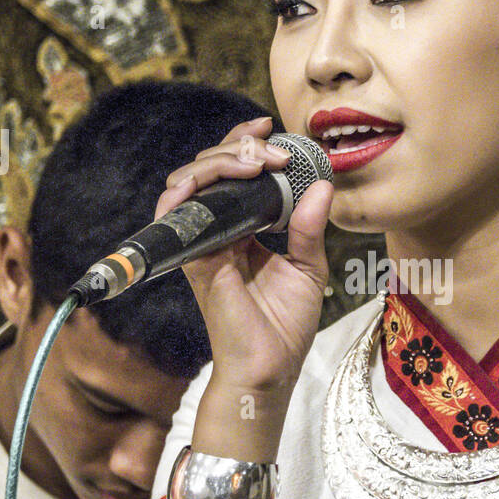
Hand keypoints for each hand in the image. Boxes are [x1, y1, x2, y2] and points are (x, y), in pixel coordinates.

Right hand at [156, 115, 333, 407]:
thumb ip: (310, 227)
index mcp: (244, 229)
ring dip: (220, 161)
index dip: (246, 145)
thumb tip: (323, 186)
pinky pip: (175, 214)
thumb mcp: (309, 268)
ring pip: (190, 181)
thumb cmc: (287, 326)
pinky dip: (187, 188)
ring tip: (255, 160)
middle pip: (210, 169)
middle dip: (239, 147)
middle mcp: (219, 231)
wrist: (271, 369)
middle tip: (274, 150)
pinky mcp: (193, 258)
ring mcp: (202, 243)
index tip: (272, 129)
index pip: (235, 174)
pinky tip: (217, 177)